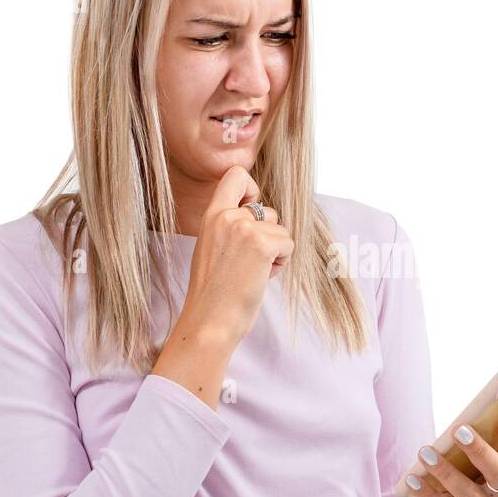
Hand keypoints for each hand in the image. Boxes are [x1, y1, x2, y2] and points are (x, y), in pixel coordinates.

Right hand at [180, 165, 294, 342]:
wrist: (210, 321)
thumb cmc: (214, 292)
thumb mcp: (212, 247)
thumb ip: (230, 226)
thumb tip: (261, 213)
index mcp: (211, 215)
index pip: (236, 175)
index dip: (252, 190)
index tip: (252, 212)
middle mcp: (227, 216)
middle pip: (269, 210)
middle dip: (268, 235)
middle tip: (250, 261)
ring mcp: (244, 228)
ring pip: (281, 229)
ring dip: (275, 251)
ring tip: (253, 272)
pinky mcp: (262, 244)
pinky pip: (288, 243)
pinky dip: (282, 262)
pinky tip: (262, 276)